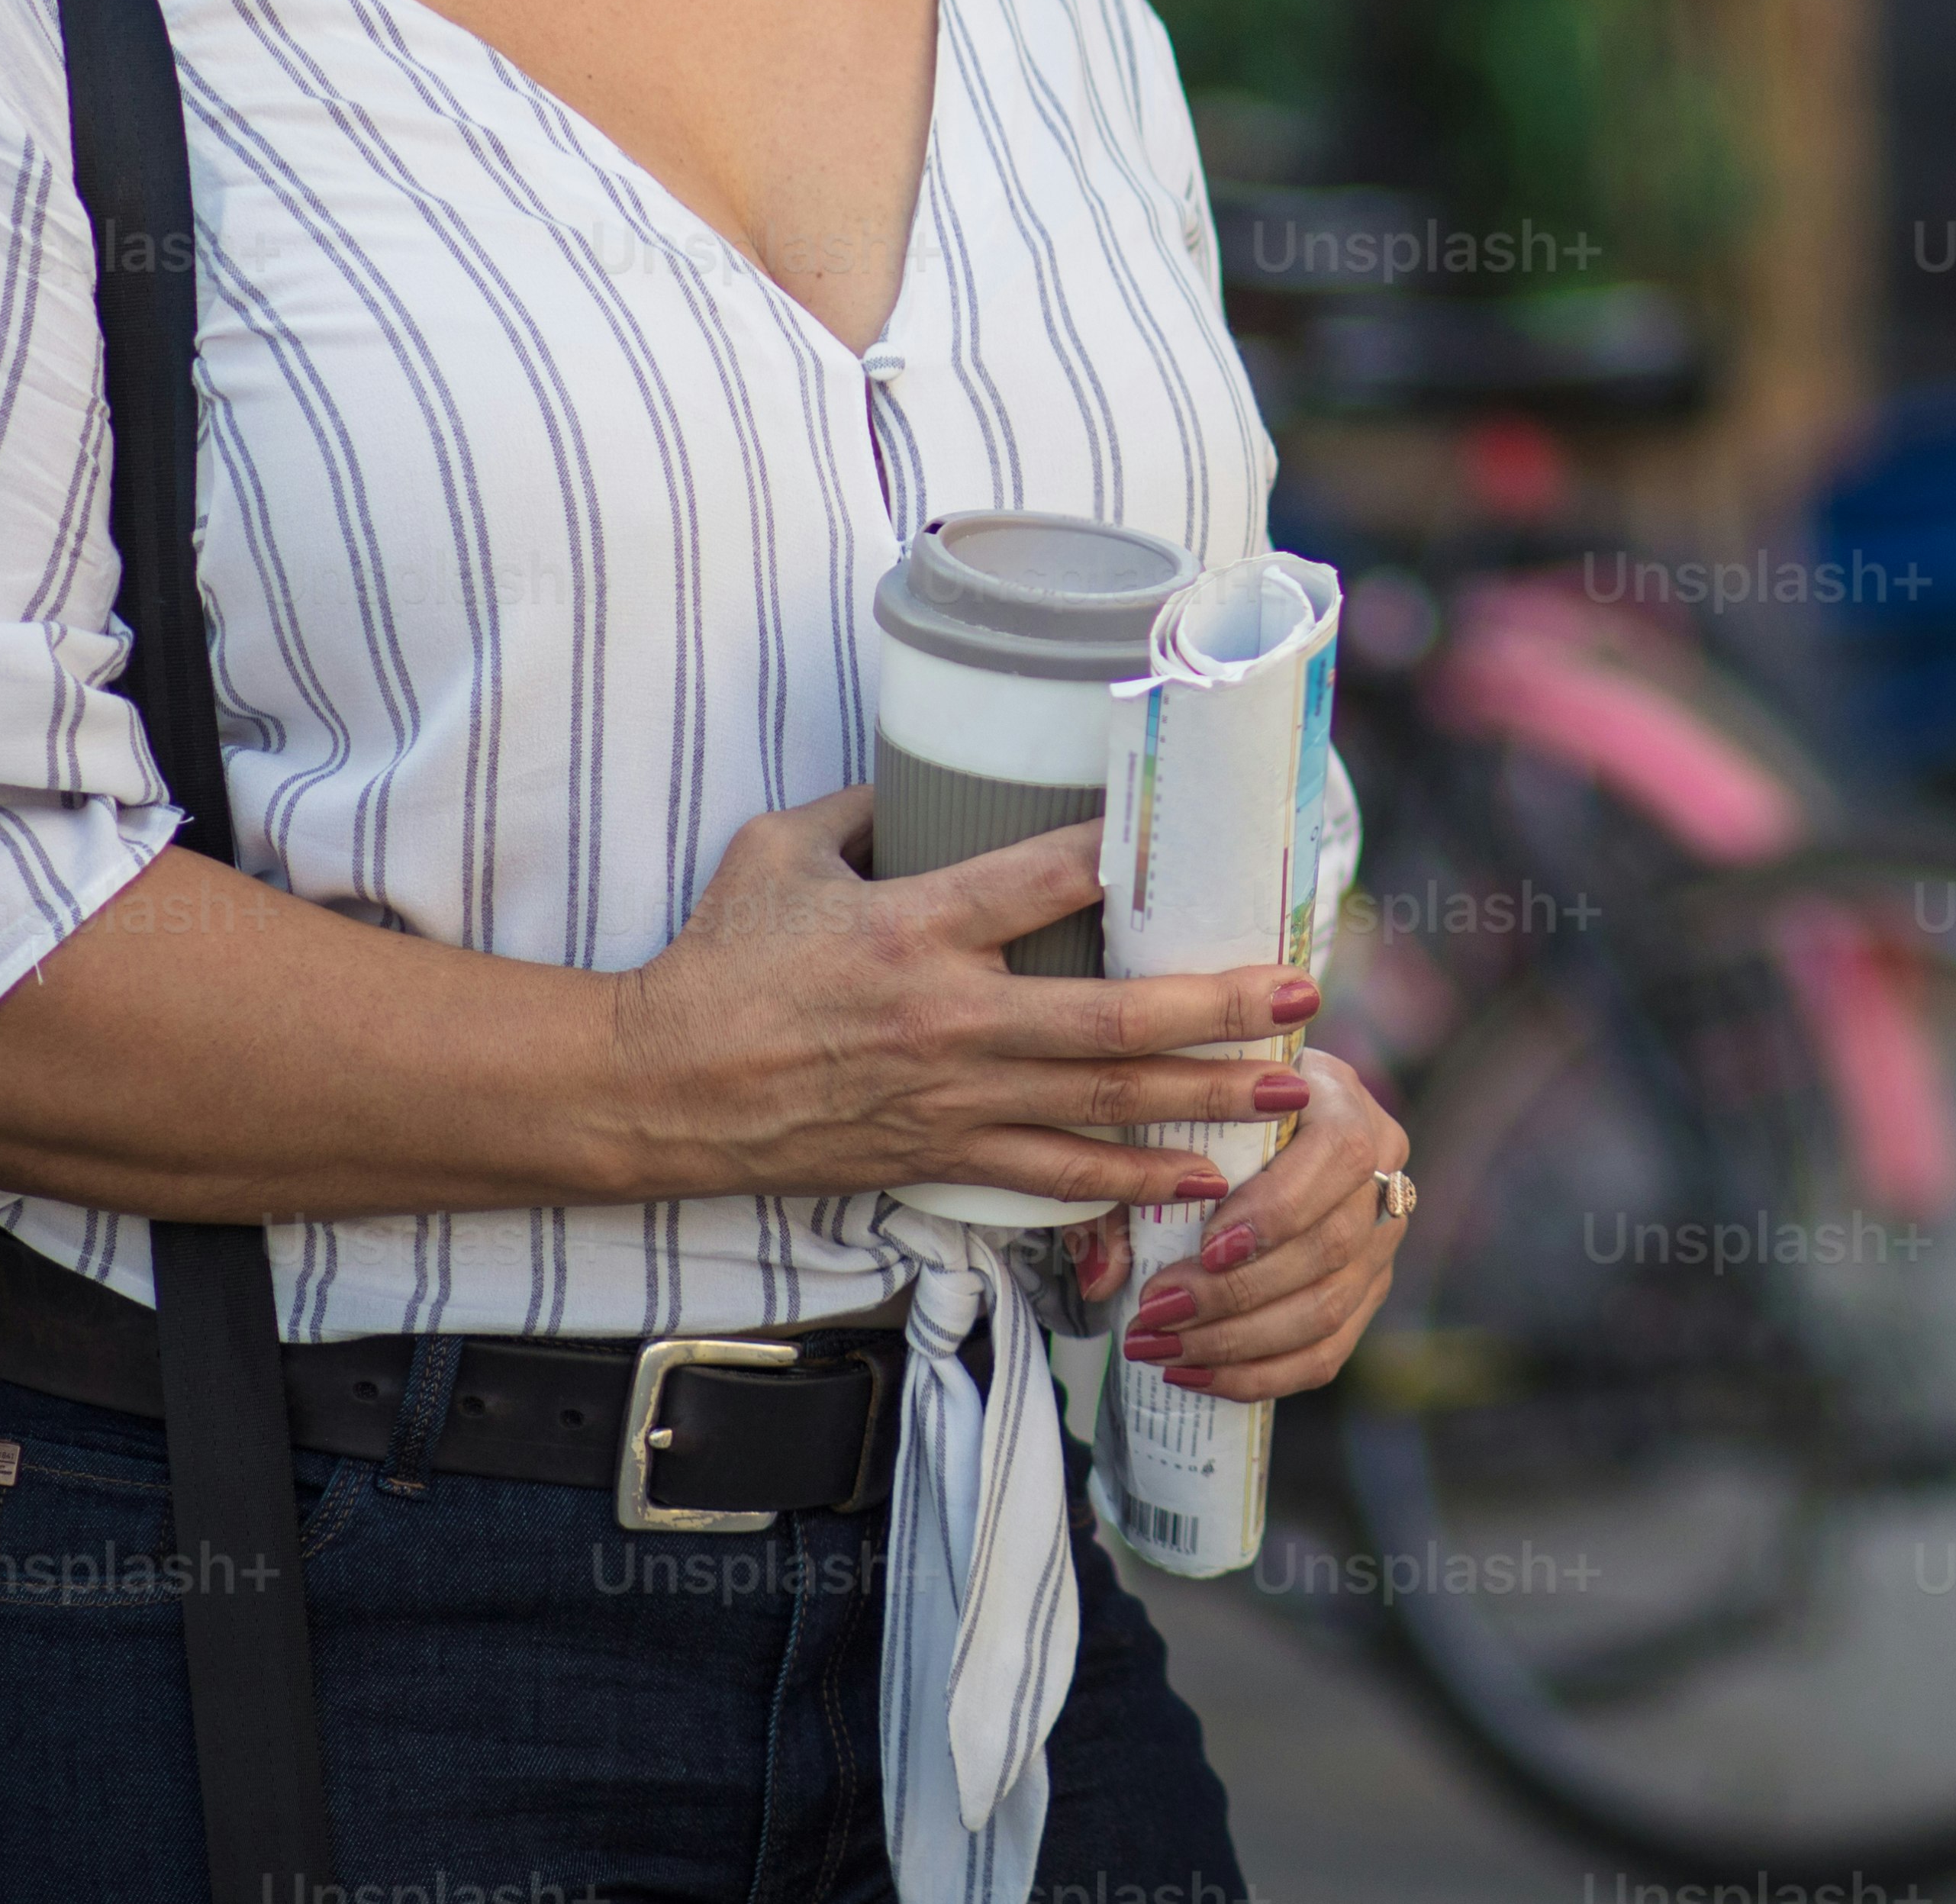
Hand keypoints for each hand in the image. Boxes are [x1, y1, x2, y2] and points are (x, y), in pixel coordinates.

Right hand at [605, 791, 1319, 1212]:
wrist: (654, 1090)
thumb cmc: (717, 961)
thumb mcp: (780, 851)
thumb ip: (867, 808)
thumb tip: (934, 773)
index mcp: (913, 925)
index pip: (1042, 879)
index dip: (1125, 857)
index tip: (1201, 839)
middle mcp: (947, 1016)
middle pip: (1109, 1014)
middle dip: (1216, 1007)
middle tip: (1301, 990)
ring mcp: (949, 1097)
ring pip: (1101, 1103)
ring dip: (1201, 1097)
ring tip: (1285, 1090)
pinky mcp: (937, 1154)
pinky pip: (1053, 1176)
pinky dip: (1130, 1182)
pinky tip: (1199, 1179)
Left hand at [1123, 1057, 1415, 1402]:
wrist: (1253, 1124)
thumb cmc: (1204, 1112)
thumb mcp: (1170, 1119)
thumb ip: (1137, 1181)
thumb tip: (1105, 1277)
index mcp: (1341, 1101)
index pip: (1339, 1155)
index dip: (1280, 1209)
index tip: (1207, 1247)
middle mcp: (1381, 1170)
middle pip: (1330, 1246)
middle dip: (1236, 1293)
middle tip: (1156, 1312)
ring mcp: (1381, 1238)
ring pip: (1329, 1308)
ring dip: (1237, 1342)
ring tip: (1162, 1349)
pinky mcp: (1367, 1292)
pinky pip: (1327, 1352)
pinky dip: (1259, 1375)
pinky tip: (1195, 1375)